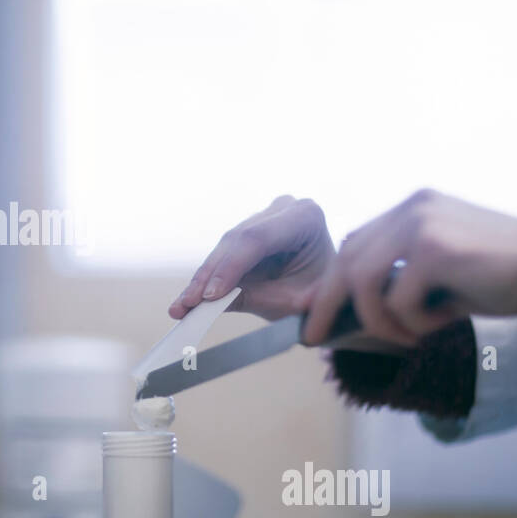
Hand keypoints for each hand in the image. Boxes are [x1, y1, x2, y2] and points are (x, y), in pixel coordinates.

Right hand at [170, 196, 334, 320]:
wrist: (335, 295)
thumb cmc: (322, 297)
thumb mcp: (293, 302)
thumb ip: (256, 299)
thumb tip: (211, 303)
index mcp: (305, 217)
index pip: (257, 239)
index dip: (229, 267)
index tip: (209, 297)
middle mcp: (282, 209)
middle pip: (235, 242)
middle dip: (209, 277)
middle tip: (187, 305)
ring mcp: (263, 218)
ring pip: (223, 249)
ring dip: (200, 282)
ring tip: (180, 308)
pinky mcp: (247, 234)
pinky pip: (221, 257)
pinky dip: (204, 282)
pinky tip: (184, 302)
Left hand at [299, 189, 516, 346]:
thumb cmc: (504, 279)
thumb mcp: (441, 275)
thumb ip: (399, 279)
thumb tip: (348, 312)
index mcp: (412, 209)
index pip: (353, 246)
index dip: (328, 284)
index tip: (310, 316)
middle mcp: (411, 208)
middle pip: (346, 261)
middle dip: (326, 305)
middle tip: (314, 339)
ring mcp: (422, 223)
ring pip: (364, 283)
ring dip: (381, 322)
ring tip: (412, 336)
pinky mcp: (434, 247)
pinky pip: (398, 299)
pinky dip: (415, 324)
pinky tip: (446, 320)